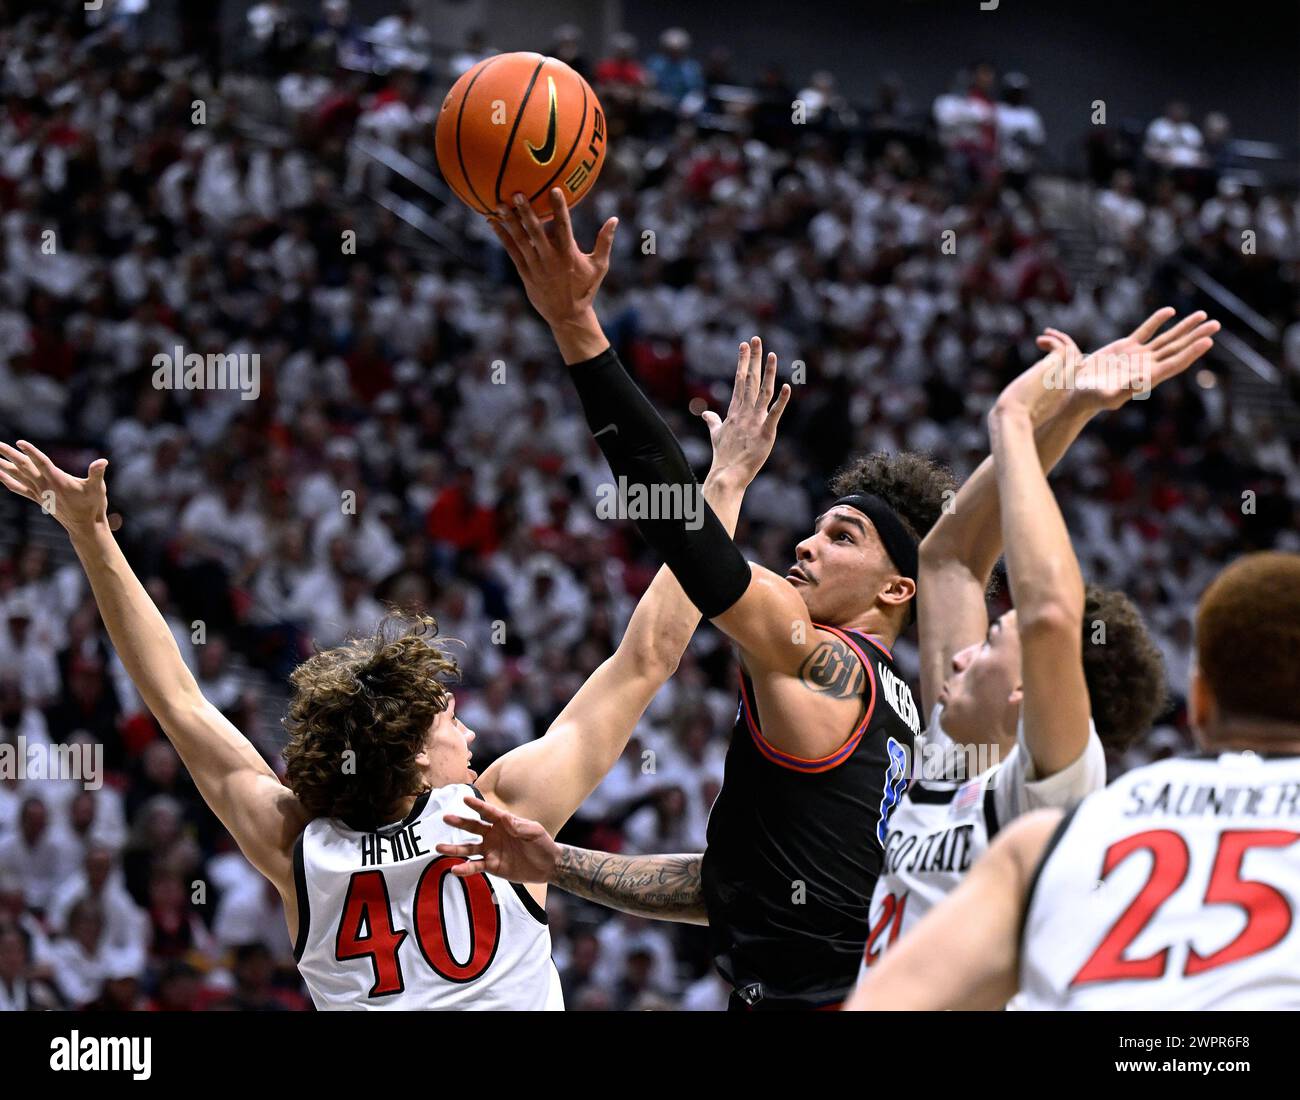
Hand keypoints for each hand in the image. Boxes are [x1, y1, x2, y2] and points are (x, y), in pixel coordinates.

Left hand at [0, 441, 112, 536]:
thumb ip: (97, 473)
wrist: (85, 526)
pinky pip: (19, 488)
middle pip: (24, 467)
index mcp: (58, 480)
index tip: (19, 442)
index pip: (42, 463)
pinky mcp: (39, 499)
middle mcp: (45, 486)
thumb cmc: (93, 505)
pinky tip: (0, 475)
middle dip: (10, 455)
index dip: (32, 452)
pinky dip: (8, 481)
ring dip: (4, 466)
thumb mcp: (98, 488)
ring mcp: (40, 493)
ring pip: (18, 476)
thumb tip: (103, 461)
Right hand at [437, 795, 560, 883]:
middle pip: (473, 827)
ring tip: (439, 848)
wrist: (548, 865)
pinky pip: (476, 866)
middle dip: (460, 823)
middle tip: (446, 818)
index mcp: (504, 822)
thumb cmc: (542, 843)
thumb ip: (520, 825)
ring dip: (454, 849)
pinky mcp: (492, 866)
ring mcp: (491, 850)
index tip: (465, 799)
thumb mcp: (534, 831)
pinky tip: (455, 870)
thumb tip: (506, 819)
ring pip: (469, 848)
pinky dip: (465, 868)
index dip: (477, 806)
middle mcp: (494, 834)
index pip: (488, 812)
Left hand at [491, 188, 617, 330]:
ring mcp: (536, 267)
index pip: (564, 226)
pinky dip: (503, 237)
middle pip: (536, 232)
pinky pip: (512, 253)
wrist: (568, 316)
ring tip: (500, 204)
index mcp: (569, 254)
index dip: (559, 208)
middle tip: (517, 193)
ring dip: (510, 222)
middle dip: (526, 212)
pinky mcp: (525, 274)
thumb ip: (605, 241)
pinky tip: (493, 223)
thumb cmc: (586, 288)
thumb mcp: (599, 266)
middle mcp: (551, 259)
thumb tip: (614, 219)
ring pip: (521, 241)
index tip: (555, 190)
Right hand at [702, 337, 792, 486]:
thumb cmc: (723, 455)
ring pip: (762, 392)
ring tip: (772, 354)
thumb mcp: (716, 434)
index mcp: (735, 411)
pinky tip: (787, 387)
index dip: (743, 361)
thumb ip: (712, 421)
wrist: (727, 474)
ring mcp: (754, 421)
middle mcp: (744, 412)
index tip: (744, 345)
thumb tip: (705, 413)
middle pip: (750, 380)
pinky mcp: (765, 433)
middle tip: (756, 338)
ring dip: (767, 372)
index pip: (740, 380)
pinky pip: (774, 414)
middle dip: (753, 359)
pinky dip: (781, 401)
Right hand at [1034, 308, 1218, 415]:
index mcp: (1148, 377)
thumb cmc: (1092, 398)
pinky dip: (1158, 320)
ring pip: (1167, 338)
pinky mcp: (1127, 347)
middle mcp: (1148, 365)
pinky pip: (1146, 330)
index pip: (1175, 362)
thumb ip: (1126, 389)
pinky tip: (1170, 311)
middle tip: (1216, 324)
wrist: (1079, 393)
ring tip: (1203, 315)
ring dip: (1185, 327)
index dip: (1192, 352)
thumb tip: (1144, 379)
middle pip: (1178, 348)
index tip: (1208, 341)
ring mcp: (1139, 355)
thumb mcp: (1107, 395)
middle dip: (1197, 336)